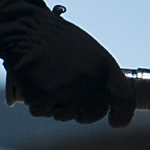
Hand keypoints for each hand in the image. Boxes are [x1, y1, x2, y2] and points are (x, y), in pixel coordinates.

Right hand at [0, 0, 134, 126]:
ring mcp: (68, 91)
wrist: (25, 28)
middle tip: (72, 101)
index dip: (123, 114)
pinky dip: (36, 102)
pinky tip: (33, 81)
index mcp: (104, 66)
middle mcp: (90, 81)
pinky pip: (42, 111)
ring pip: (66, 115)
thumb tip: (101, 97)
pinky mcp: (44, 98)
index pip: (124, 98)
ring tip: (47, 81)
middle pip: (95, 113)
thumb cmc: (54, 37)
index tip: (116, 121)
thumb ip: (97, 74)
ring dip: (57, 106)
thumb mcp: (88, 50)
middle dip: (85, 113)